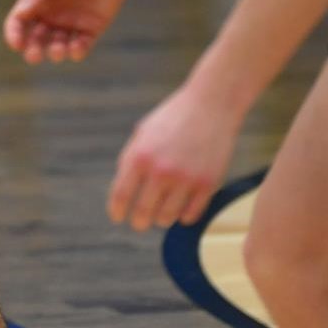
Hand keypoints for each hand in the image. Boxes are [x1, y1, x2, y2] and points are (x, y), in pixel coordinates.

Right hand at [4, 0, 135, 63]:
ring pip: (57, 46)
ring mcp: (72, 22)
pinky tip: (76, 48)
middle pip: (36, 39)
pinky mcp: (92, 28)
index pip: (19, 22)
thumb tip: (21, 13)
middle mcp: (52, 14)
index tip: (16, 44)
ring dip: (55, 52)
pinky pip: (81, 46)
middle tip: (34, 55)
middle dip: (33, 50)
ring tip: (59, 49)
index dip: (14, 34)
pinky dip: (77, 51)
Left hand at [109, 84, 244, 229]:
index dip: (116, 211)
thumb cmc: (172, 119)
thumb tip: (123, 195)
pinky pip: (191, 215)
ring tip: (160, 213)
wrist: (211, 105)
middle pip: (143, 213)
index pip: (121, 195)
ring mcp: (186, 179)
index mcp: (139, 156)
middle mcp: (161, 170)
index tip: (117, 217)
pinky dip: (183, 216)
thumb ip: (130, 162)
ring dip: (161, 219)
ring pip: (167, 218)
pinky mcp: (208, 184)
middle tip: (139, 223)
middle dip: (138, 222)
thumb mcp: (142, 134)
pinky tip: (180, 210)